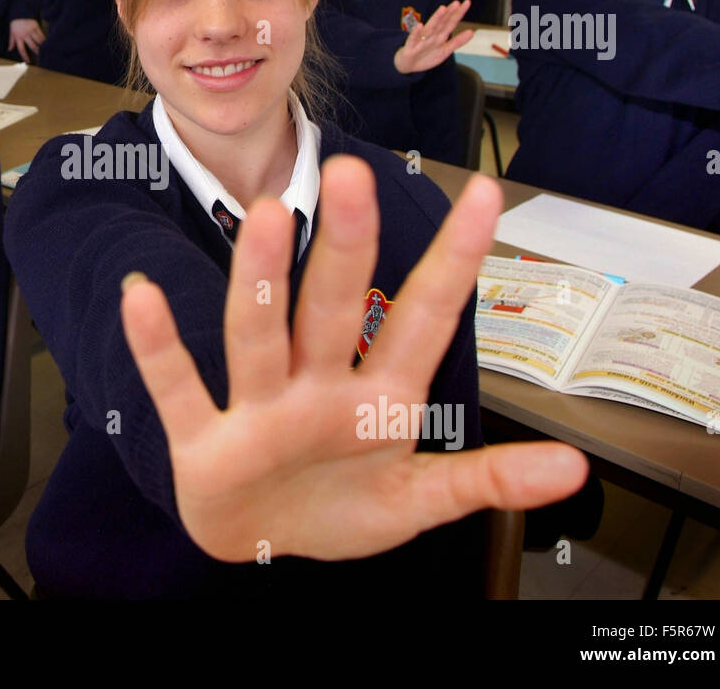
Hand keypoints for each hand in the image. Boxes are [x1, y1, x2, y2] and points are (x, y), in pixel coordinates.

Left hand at [7, 18, 43, 61]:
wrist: (20, 12)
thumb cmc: (15, 23)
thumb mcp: (11, 32)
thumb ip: (11, 42)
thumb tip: (9, 50)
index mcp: (18, 37)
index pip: (21, 49)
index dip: (25, 56)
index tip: (28, 62)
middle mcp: (25, 35)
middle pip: (32, 46)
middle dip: (37, 52)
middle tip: (41, 56)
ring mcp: (31, 30)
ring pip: (38, 41)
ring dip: (42, 46)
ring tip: (45, 50)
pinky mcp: (36, 26)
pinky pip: (41, 34)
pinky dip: (44, 39)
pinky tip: (46, 42)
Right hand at [120, 157, 588, 563]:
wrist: (257, 544)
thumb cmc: (337, 505)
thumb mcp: (418, 501)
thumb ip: (486, 481)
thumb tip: (576, 470)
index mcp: (377, 396)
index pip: (423, 317)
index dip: (455, 261)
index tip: (487, 196)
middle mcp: (315, 387)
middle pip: (332, 307)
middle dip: (345, 245)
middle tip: (350, 175)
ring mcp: (258, 410)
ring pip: (257, 334)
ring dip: (259, 280)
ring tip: (260, 217)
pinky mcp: (203, 442)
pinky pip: (178, 389)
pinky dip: (158, 349)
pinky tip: (143, 298)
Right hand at [394, 0, 472, 73]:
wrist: (407, 65)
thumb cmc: (426, 55)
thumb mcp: (444, 50)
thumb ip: (457, 41)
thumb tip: (472, 32)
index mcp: (440, 35)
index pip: (451, 23)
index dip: (459, 13)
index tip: (467, 2)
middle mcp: (431, 35)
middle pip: (442, 23)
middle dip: (449, 13)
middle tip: (456, 3)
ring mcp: (421, 40)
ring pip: (429, 28)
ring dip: (435, 19)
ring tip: (443, 9)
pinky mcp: (410, 48)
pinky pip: (413, 39)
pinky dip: (416, 33)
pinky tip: (420, 26)